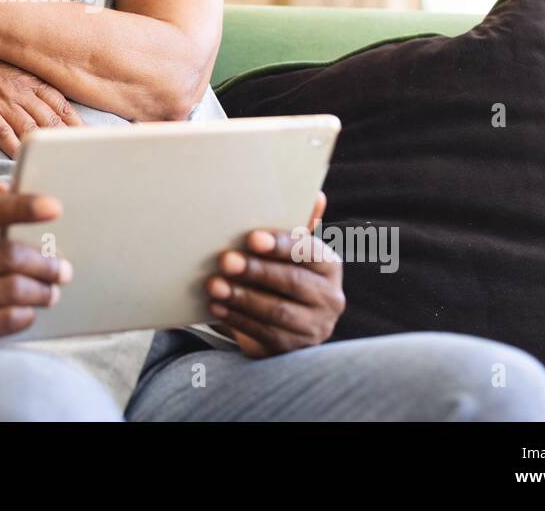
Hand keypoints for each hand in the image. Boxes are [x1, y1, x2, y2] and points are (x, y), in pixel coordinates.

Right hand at [0, 48, 81, 157]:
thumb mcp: (15, 70)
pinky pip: (0, 131)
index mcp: (32, 82)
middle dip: (67, 141)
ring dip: (44, 147)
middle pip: (50, 120)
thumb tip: (55, 107)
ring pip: (30, 127)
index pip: (62, 106)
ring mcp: (1, 101)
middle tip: (81, 158)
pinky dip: (12, 146)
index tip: (91, 141)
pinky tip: (21, 159)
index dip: (78, 126)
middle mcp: (21, 92)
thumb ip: (35, 87)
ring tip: (58, 164)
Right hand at [0, 180, 72, 352]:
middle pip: (9, 257)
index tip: (55, 208)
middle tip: (63, 269)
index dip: (22, 207)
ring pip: (13, 290)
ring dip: (42, 291)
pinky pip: (6, 319)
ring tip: (51, 290)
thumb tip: (3, 186)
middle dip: (46, 264)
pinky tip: (29, 309)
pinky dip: (26, 313)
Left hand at [204, 193, 344, 357]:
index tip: (251, 238)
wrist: (286, 324)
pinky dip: (238, 319)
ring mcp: (316, 327)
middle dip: (255, 270)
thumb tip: (316, 195)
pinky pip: (266, 334)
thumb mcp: (290, 252)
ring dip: (241, 297)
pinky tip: (217, 307)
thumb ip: (298, 227)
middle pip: (292, 282)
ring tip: (214, 285)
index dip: (280, 245)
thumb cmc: (284, 275)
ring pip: (277, 311)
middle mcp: (331, 297)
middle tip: (225, 260)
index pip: (308, 252)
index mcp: (329, 265)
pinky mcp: (296, 348)